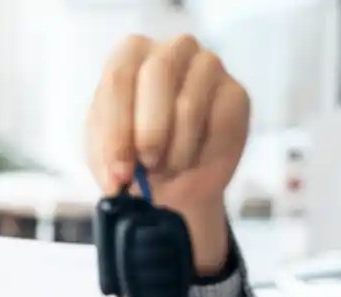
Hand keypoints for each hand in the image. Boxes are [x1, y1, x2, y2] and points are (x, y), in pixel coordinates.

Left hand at [86, 34, 251, 275]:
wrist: (165, 197)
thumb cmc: (129, 170)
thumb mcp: (106, 163)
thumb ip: (106, 159)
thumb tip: (118, 181)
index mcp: (125, 62)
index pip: (116, 79)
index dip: (115, 127)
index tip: (115, 172)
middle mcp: (166, 56)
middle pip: (154, 74)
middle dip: (143, 130)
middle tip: (142, 169)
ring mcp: (205, 68)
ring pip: (188, 97)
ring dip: (173, 145)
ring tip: (163, 171)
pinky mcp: (234, 94)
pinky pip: (219, 117)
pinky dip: (200, 149)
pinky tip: (189, 164)